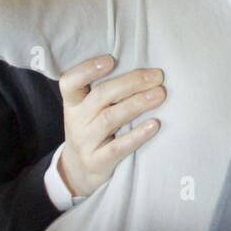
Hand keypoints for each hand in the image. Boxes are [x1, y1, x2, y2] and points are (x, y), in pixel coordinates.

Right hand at [57, 57, 165, 197]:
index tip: (110, 59)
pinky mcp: (97, 162)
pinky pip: (118, 147)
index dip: (87, 69)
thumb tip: (144, 69)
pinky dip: (137, 135)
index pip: (70, 82)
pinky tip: (155, 124)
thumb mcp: (87, 110)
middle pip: (100, 96)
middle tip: (157, 76)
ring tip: (160, 94)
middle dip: (131, 83)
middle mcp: (76, 121)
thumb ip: (106, 91)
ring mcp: (85, 142)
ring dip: (137, 104)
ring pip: (110, 119)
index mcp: (73, 103)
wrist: (78, 171)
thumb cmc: (91, 130)